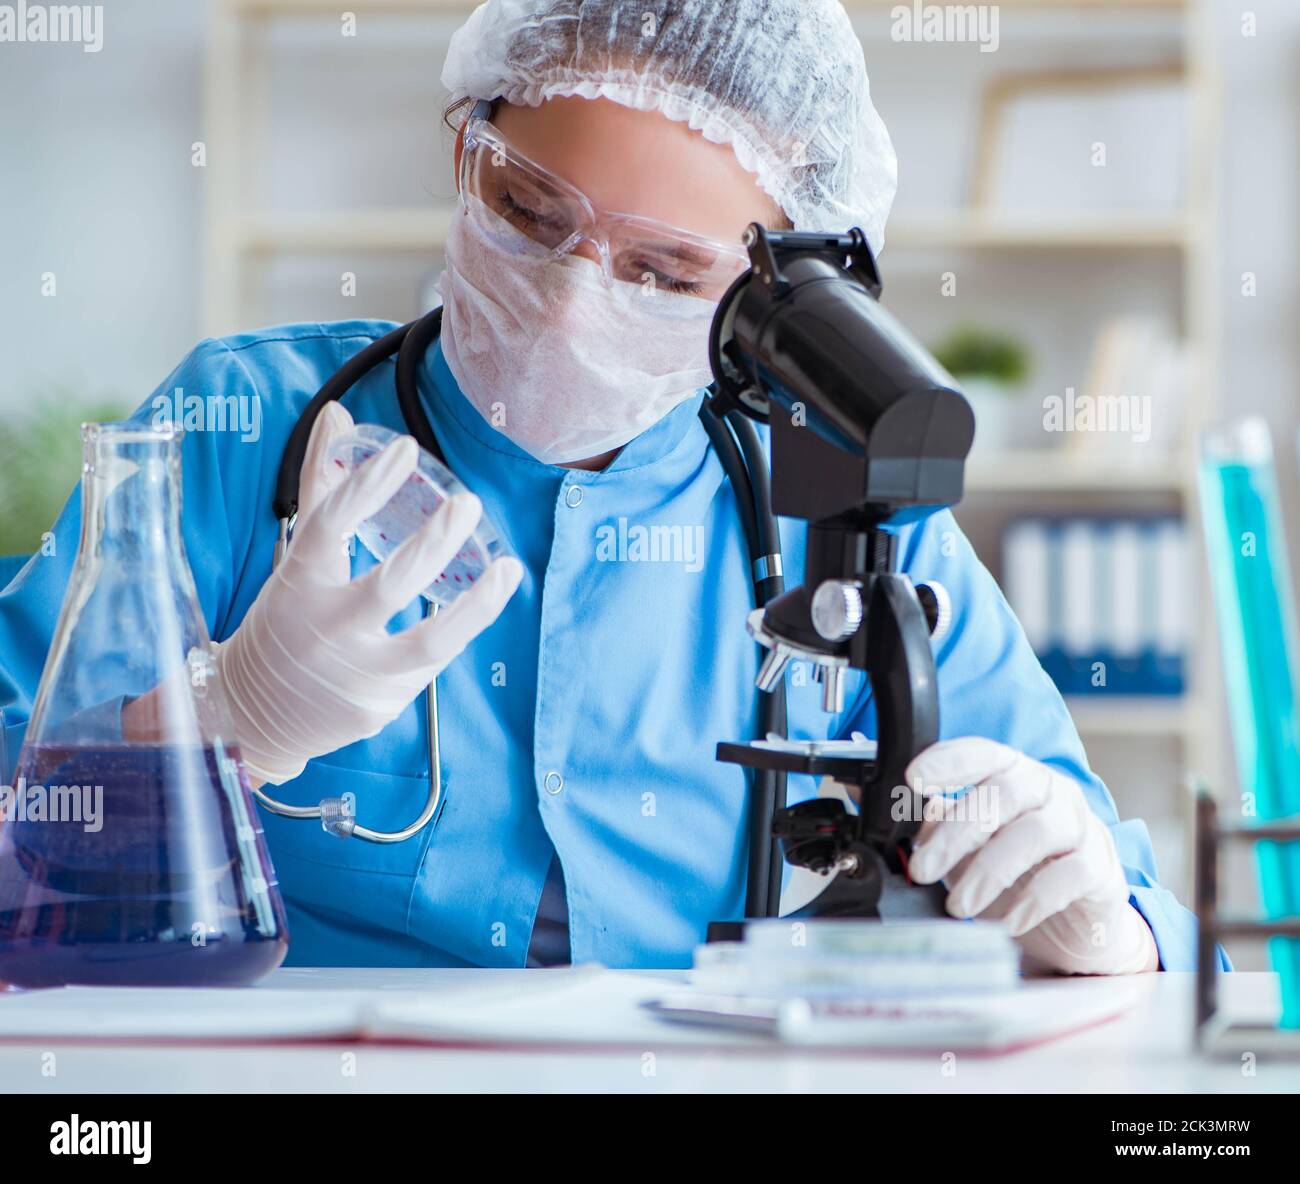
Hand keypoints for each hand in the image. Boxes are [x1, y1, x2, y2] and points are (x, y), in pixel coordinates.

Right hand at [213, 402, 522, 785]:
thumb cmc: (284, 621)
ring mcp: (355, 672)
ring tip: (506, 567)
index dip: (368, 482)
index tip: (407, 449)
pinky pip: (430, 663)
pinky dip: (461, 629)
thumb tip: (339, 415)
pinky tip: (488, 598)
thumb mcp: (295, 557)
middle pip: (387, 584)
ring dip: (476, 605)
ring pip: (428, 640)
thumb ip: (322, 487)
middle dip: (433, 543)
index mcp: (297, 582)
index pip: (330, 522)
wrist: (251, 716)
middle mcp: (325, 628)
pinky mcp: (380, 704)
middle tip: (466, 503)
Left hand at [905, 737, 1158, 975]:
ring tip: (958, 906)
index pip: (982, 754)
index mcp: (1013, 774)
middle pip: (1003, 795)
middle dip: (956, 833)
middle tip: (923, 869)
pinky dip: (1034, 900)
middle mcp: (1050, 791)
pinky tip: (1008, 922)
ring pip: (1035, 834)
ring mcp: (1080, 827)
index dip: (948, 762)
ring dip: (989, 871)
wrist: (1078, 919)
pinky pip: (1070, 876)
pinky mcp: (1101, 869)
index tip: (913, 780)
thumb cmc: (1018, 870)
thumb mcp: (971, 846)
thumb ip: (940, 827)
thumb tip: (900, 821)